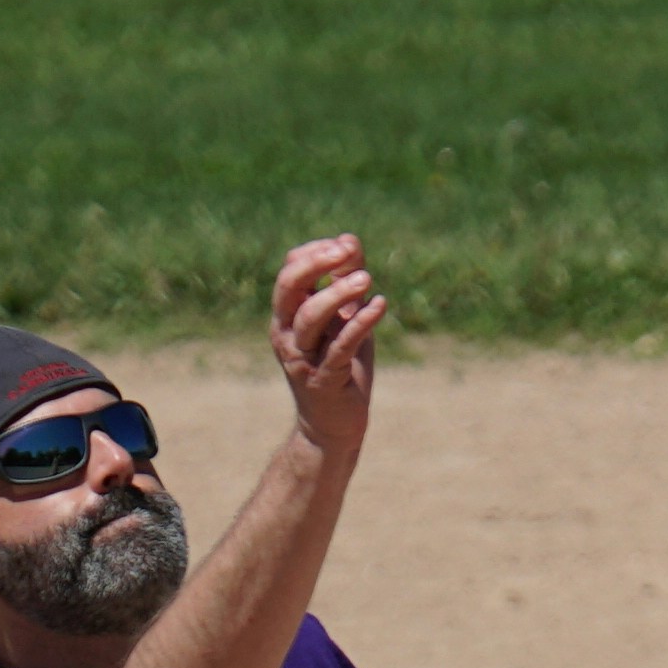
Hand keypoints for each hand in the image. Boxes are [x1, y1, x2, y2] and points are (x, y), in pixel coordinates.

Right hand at [270, 234, 385, 454]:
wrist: (335, 426)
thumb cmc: (341, 369)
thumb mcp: (346, 320)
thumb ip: (348, 284)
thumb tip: (350, 240)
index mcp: (287, 315)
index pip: (291, 270)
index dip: (316, 252)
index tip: (348, 246)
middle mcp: (286, 333)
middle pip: (290, 287)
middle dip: (317, 264)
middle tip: (348, 252)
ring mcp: (301, 358)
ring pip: (310, 316)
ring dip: (338, 293)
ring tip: (367, 279)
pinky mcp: (322, 380)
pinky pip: (338, 347)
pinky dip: (360, 324)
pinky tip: (380, 306)